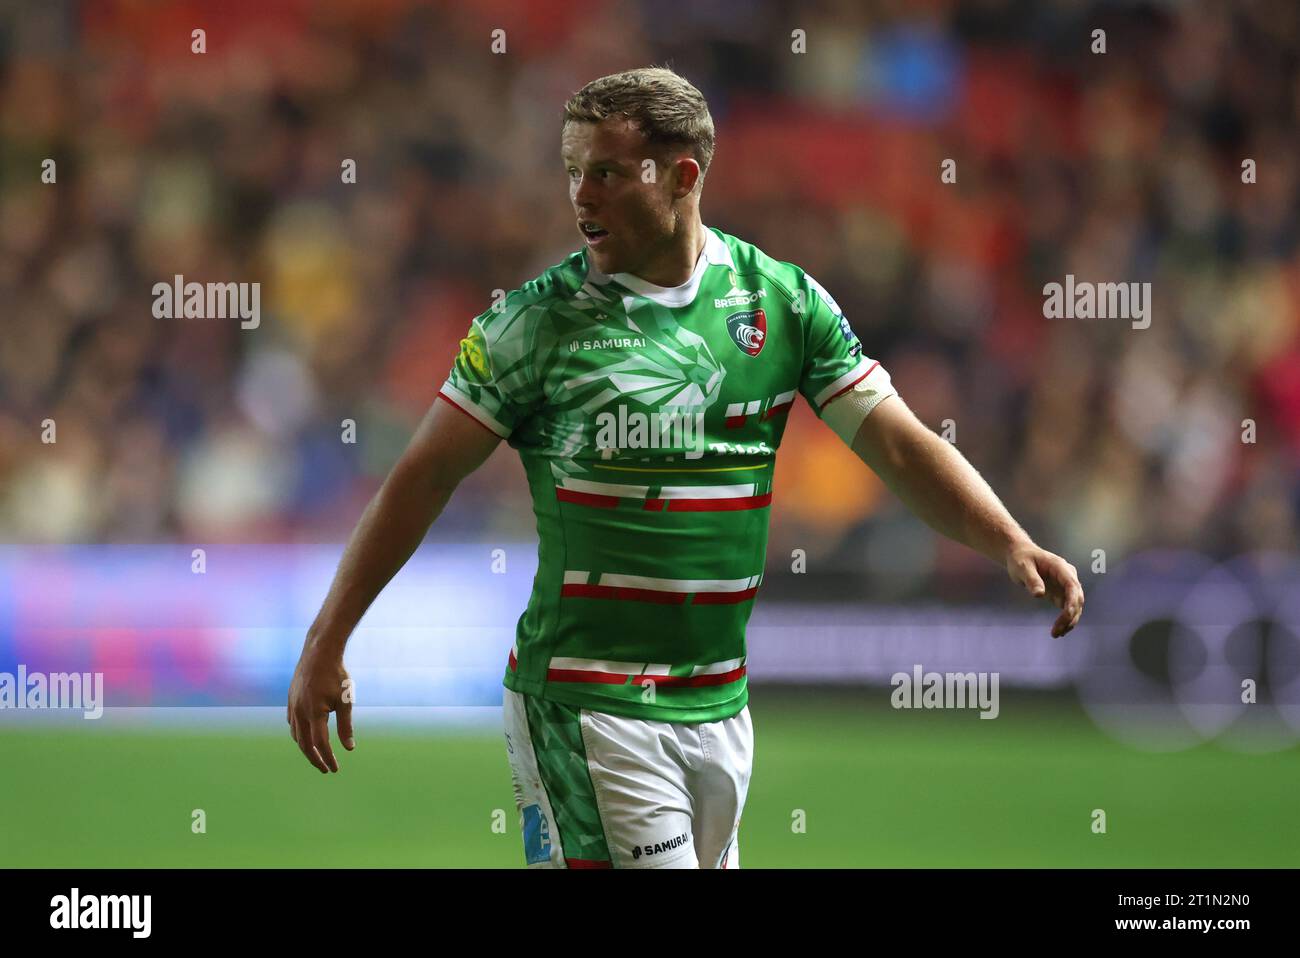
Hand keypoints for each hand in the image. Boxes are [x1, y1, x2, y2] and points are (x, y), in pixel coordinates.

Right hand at [287, 643, 354, 772]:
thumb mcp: (346, 701)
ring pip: (296, 735)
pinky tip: (305, 736)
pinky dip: (299, 734)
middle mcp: (300, 712)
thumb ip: (346, 726)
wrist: (319, 652)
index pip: (320, 744)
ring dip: (306, 748)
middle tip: (326, 769)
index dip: (327, 758)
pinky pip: (292, 723)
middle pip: (305, 744)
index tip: (334, 769)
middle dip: (315, 759)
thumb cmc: (336, 675)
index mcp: (314, 714)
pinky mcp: (290, 699)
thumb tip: (349, 749)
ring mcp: (293, 706)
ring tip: (317, 756)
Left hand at [1005, 543, 1084, 637]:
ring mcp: (1066, 584)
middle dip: (1070, 615)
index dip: (1072, 601)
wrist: (1020, 555)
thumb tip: (1039, 594)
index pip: (1072, 585)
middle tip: (1056, 631)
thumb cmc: (1020, 559)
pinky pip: (1068, 607)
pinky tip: (1059, 631)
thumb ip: (1031, 579)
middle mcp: (1068, 576)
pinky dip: (1066, 619)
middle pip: (1076, 598)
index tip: (1066, 615)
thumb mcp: (1022, 567)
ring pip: (1075, 605)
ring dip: (1069, 620)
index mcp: (1060, 567)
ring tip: (1056, 634)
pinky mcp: (1061, 592)